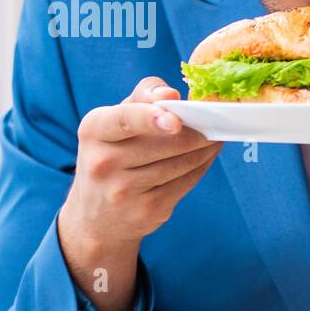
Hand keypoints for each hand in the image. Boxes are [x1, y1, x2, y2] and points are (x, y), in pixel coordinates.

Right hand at [59, 76, 221, 252]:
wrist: (95, 216)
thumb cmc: (110, 153)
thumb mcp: (113, 120)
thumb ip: (142, 97)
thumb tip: (170, 93)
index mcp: (94, 131)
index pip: (125, 120)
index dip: (152, 119)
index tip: (176, 121)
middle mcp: (104, 162)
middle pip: (164, 143)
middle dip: (197, 131)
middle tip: (215, 120)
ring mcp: (125, 191)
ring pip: (180, 163)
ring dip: (205, 147)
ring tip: (215, 135)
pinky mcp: (148, 210)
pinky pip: (186, 182)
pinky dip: (202, 165)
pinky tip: (207, 155)